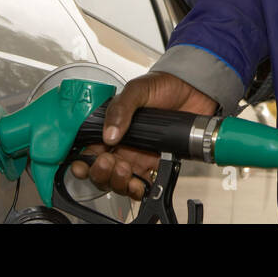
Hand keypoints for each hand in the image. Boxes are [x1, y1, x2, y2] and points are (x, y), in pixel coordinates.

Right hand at [68, 70, 217, 199]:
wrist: (195, 90)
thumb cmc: (165, 86)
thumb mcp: (138, 90)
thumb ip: (121, 109)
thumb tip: (110, 134)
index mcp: (111, 127)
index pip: (88, 150)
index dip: (82, 162)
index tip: (82, 165)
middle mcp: (121, 145)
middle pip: (100, 170)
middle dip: (100, 173)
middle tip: (109, 163)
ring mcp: (137, 157)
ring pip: (118, 181)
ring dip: (117, 182)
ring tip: (126, 170)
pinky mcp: (155, 164)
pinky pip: (142, 185)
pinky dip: (138, 190)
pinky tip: (139, 184)